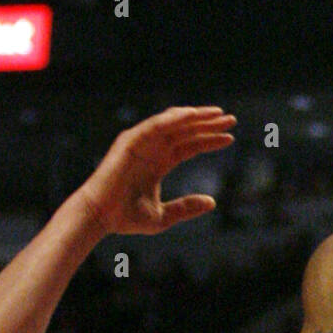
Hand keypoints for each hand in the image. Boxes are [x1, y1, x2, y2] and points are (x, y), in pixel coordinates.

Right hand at [75, 106, 235, 235]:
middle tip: (232, 119)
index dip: (209, 140)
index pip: (189, 146)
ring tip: (218, 114)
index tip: (230, 137)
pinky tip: (193, 115)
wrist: (100, 216)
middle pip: (185, 131)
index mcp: (159, 163)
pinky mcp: (131, 140)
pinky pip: (156, 125)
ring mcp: (141, 142)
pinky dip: (174, 118)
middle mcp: (151, 149)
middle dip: (208, 124)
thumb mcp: (164, 216)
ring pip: (173, 123)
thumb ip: (187, 207)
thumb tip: (213, 201)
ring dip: (196, 117)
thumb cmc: (126, 218)